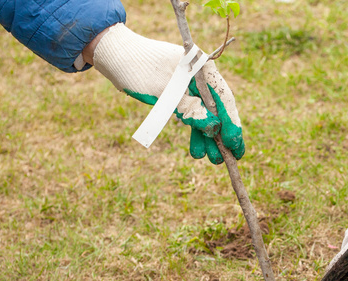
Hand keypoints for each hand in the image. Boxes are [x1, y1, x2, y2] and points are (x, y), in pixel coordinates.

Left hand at [91, 24, 244, 163]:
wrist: (112, 55)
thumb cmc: (137, 67)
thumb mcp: (164, 92)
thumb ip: (190, 109)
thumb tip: (214, 129)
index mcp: (201, 66)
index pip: (224, 97)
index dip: (232, 123)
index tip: (235, 145)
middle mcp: (200, 75)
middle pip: (218, 109)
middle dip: (221, 135)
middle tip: (228, 159)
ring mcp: (190, 85)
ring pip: (205, 115)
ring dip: (207, 137)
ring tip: (212, 159)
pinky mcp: (179, 93)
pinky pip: (192, 115)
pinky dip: (194, 131)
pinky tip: (197, 149)